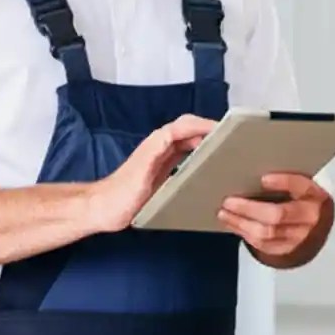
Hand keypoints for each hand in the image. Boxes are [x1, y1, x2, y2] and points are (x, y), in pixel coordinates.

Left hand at [89, 114, 215, 232]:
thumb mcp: (140, 174)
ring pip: (186, 141)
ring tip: (225, 149)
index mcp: (156, 145)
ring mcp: (160, 158)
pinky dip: (198, 153)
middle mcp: (159, 147)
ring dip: (205, 140)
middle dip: (208, 129)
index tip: (225, 130)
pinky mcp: (161, 170)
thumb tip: (175, 134)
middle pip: (187, 129)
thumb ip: (155, 153)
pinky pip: (183, 155)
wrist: (102, 209)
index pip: (184, 126)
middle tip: (232, 140)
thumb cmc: (119, 196)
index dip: (204, 125)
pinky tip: (207, 164)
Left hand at [217, 173, 333, 265]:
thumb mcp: (299, 184)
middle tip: (229, 201)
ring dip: (240, 222)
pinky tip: (232, 223)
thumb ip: (280, 175)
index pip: (301, 186)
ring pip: (266, 232)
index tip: (263, 178)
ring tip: (224, 213)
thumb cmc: (299, 198)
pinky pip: (262, 244)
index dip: (283, 182)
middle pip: (278, 214)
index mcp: (314, 194)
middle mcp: (310, 217)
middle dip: (249, 208)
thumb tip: (245, 165)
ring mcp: (299, 237)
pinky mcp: (287, 249)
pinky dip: (244, 233)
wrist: (314, 226)